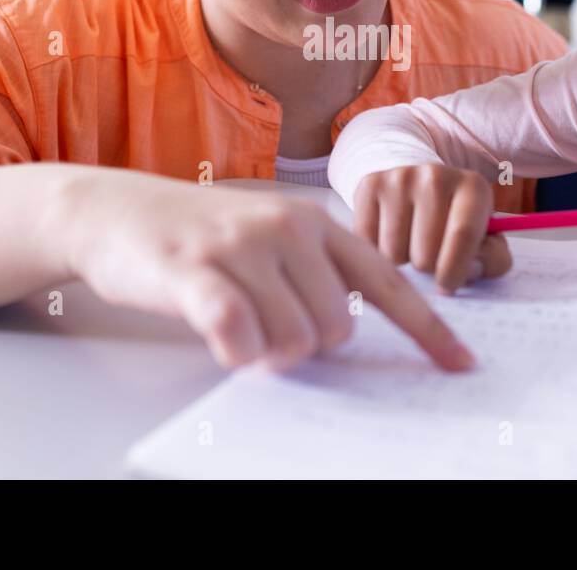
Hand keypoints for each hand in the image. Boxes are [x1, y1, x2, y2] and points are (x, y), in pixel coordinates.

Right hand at [68, 178, 473, 372]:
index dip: (426, 329)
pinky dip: (235, 348)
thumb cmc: (199, 235)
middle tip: (264, 326)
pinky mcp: (195, 270)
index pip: (386, 282)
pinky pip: (239, 333)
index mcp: (313, 221)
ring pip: (294, 339)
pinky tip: (219, 334)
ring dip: (266, 351)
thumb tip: (348, 337)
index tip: (461, 365)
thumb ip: (312, 276)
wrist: (115, 210)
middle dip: (306, 345)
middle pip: (338, 328)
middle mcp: (286, 227)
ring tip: (235, 323)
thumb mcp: (268, 239)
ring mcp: (242, 245)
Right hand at [353, 165, 512, 293]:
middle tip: (430, 256)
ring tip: (411, 244)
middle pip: (425, 253)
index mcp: (473, 187)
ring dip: (402, 261)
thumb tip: (467, 272)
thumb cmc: (456, 223)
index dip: (454, 271)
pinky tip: (389, 236)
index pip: (463, 235)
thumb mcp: (486, 239)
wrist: (419, 185)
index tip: (446, 286)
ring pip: (393, 253)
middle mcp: (436, 175)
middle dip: (427, 268)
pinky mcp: (371, 184)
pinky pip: (367, 242)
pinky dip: (377, 251)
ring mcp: (400, 178)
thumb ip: (492, 261)